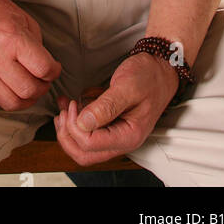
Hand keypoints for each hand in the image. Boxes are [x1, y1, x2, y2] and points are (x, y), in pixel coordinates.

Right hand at [0, 0, 61, 110]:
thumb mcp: (23, 19)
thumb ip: (37, 45)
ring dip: (26, 99)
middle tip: (42, 80)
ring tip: (28, 88)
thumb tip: (46, 68)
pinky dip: (8, 98)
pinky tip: (12, 88)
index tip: (53, 68)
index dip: (54, 71)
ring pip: (12, 103)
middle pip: (29, 90)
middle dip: (42, 88)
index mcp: (13, 38)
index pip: (43, 68)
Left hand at [54, 51, 178, 165]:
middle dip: (67, 135)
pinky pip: (88, 134)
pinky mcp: (110, 126)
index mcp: (128, 136)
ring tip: (64, 108)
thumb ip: (106, 106)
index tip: (72, 105)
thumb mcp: (127, 87)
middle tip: (63, 112)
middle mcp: (122, 140)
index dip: (75, 127)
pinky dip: (74, 122)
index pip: (91, 144)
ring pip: (84, 148)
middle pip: (84, 154)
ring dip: (68, 130)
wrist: (159, 70)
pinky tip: (70, 104)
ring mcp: (115, 135)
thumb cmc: (148, 77)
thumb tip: (84, 122)